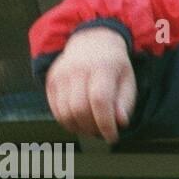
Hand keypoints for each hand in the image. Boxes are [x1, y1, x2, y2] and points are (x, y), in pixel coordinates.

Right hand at [45, 27, 136, 143]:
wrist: (92, 41)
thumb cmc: (114, 66)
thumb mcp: (128, 81)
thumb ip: (125, 103)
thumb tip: (120, 123)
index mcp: (101, 67)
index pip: (100, 101)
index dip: (106, 124)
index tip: (113, 137)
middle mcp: (77, 69)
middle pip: (79, 109)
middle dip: (93, 128)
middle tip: (102, 132)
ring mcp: (61, 74)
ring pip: (65, 113)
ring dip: (80, 128)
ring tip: (92, 128)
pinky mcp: (51, 81)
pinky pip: (56, 111)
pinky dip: (68, 123)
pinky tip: (80, 122)